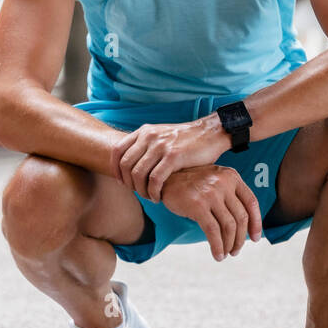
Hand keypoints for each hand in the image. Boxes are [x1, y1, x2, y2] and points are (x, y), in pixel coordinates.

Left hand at [112, 114, 230, 201]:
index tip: (122, 182)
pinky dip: (153, 191)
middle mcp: (149, 136)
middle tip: (138, 192)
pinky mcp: (173, 156)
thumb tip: (131, 164)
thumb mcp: (162, 135)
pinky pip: (155, 179)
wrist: (212, 133)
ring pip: (138, 174)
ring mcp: (161, 145)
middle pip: (125, 165)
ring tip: (149, 197)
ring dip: (141, 190)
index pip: (117, 151)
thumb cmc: (188, 139)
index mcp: (144, 131)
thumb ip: (147, 145)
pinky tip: (158, 197)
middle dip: (128, 183)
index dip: (115, 170)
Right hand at [159, 165, 262, 260]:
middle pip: (241, 217)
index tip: (256, 238)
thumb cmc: (191, 183)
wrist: (163, 179)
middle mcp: (224, 183)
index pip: (251, 203)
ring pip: (229, 226)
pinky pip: (213, 231)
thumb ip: (229, 194)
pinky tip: (217, 255)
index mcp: (232, 176)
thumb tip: (245, 224)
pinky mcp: (198, 205)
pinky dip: (217, 246)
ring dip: (229, 244)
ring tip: (226, 254)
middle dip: (240, 238)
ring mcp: (211, 193)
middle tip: (236, 250)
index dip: (256, 223)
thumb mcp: (214, 180)